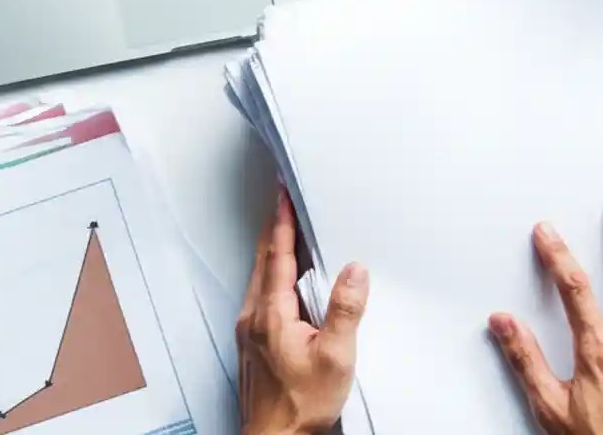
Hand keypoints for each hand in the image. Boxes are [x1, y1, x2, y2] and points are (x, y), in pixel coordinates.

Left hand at [236, 190, 370, 434]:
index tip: (282, 195)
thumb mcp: (335, 357)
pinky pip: (260, 296)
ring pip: (259, 278)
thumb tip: (354, 271)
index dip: (281, 222)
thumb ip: (344, 310)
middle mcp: (254, 317)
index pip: (277, 255)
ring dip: (273, 253)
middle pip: (263, 261)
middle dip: (274, 229)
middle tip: (282, 202)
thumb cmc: (299, 406)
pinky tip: (284, 282)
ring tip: (286, 232)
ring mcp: (249, 330)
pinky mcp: (252, 343)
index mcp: (272, 313)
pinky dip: (272, 277)